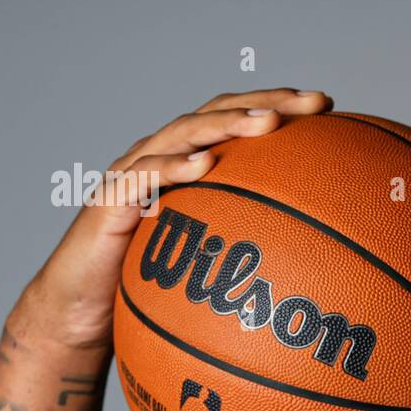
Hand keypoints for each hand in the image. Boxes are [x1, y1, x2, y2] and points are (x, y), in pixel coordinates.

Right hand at [12, 88, 333, 350]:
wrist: (82, 308)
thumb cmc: (148, 283)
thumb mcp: (209, 259)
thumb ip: (249, 243)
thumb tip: (318, 256)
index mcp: (188, 162)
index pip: (236, 120)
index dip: (278, 105)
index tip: (327, 105)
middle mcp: (162, 157)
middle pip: (216, 114)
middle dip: (265, 102)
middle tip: (311, 102)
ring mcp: (133, 173)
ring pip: (182, 135)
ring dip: (226, 125)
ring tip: (267, 122)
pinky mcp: (110, 201)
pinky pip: (143, 178)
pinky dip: (173, 168)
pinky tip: (205, 165)